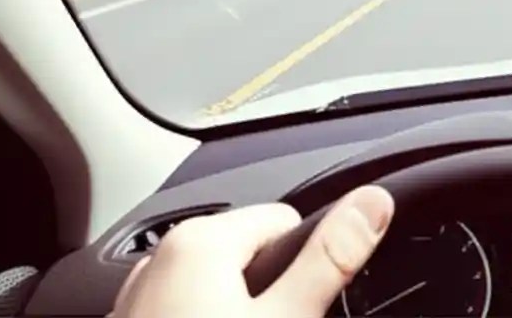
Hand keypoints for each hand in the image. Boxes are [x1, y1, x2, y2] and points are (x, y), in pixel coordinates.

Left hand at [109, 185, 393, 317]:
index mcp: (198, 243)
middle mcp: (159, 263)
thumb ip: (332, 258)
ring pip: (216, 297)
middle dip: (272, 299)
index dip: (308, 267)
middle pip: (248, 260)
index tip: (306, 308)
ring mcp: (138, 304)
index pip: (284, 222)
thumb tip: (372, 203)